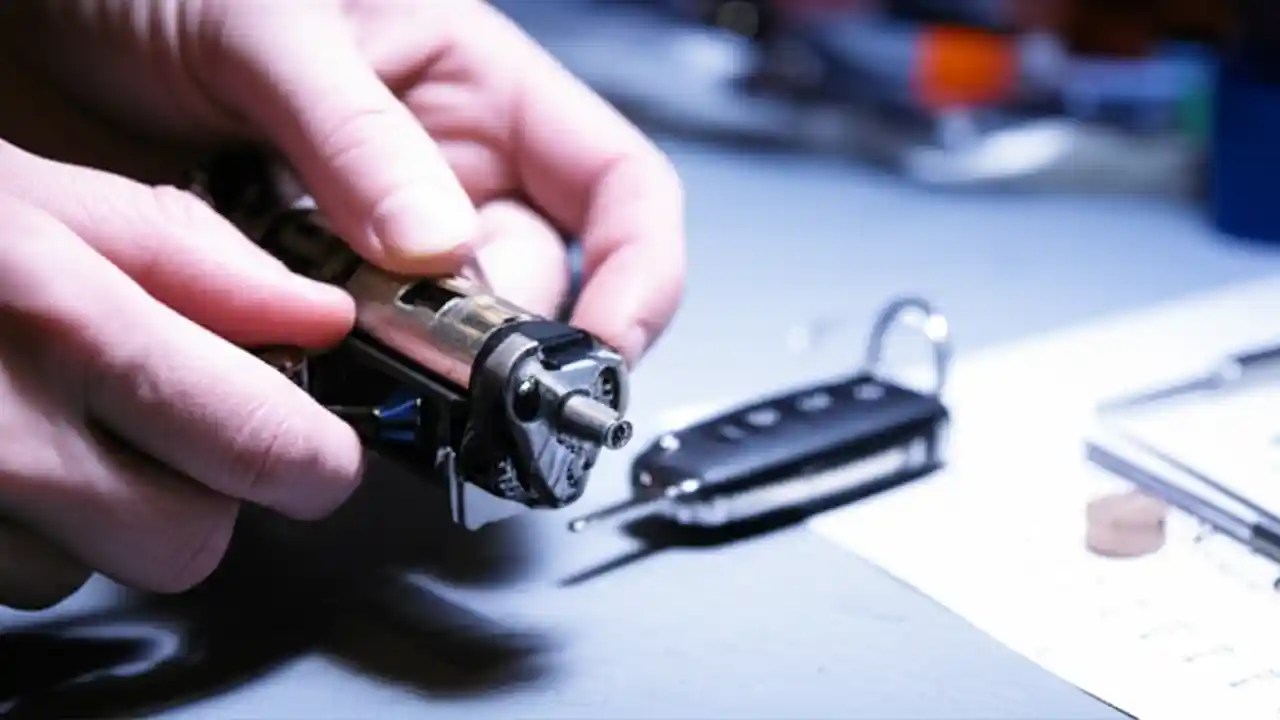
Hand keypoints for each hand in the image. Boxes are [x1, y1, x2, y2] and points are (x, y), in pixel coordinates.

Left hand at [0, 0, 685, 363]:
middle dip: (491, 338)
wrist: (31, 20)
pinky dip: (319, 375)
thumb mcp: (268, 23)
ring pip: (436, 342)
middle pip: (529, 289)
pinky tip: (265, 336)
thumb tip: (440, 247)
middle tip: (416, 346)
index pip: (616, 188)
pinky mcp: (301, 296)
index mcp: (476, 91)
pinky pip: (343, 361)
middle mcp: (440, 176)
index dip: (638, 272)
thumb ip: (354, 133)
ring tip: (310, 322)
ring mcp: (371, 245)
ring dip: (393, 363)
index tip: (605, 346)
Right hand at [0, 141, 362, 608]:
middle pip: (191, 542)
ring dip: (98, 513)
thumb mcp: (35, 195)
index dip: (314, 460)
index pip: (262, 444)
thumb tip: (315, 321)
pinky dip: (21, 535)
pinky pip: (13, 584)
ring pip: (95, 571)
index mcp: (64, 321)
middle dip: (204, 496)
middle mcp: (0, 434)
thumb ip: (192, 258)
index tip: (316, 450)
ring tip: (42, 422)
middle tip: (174, 431)